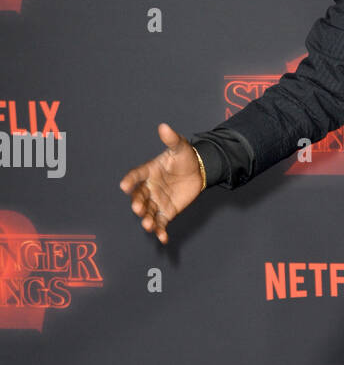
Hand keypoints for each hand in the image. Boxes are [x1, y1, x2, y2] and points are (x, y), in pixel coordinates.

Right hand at [119, 122, 204, 243]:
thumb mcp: (180, 147)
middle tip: (138, 208)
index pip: (136, 176)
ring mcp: (157, 201)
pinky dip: (160, 231)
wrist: (199, 172)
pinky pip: (161, 223)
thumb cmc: (185, 158)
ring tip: (148, 226)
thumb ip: (172, 139)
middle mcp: (149, 188)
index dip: (130, 181)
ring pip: (148, 212)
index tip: (123, 186)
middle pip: (139, 197)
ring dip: (147, 220)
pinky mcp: (167, 212)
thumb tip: (164, 127)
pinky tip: (163, 238)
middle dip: (138, 203)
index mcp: (148, 171)